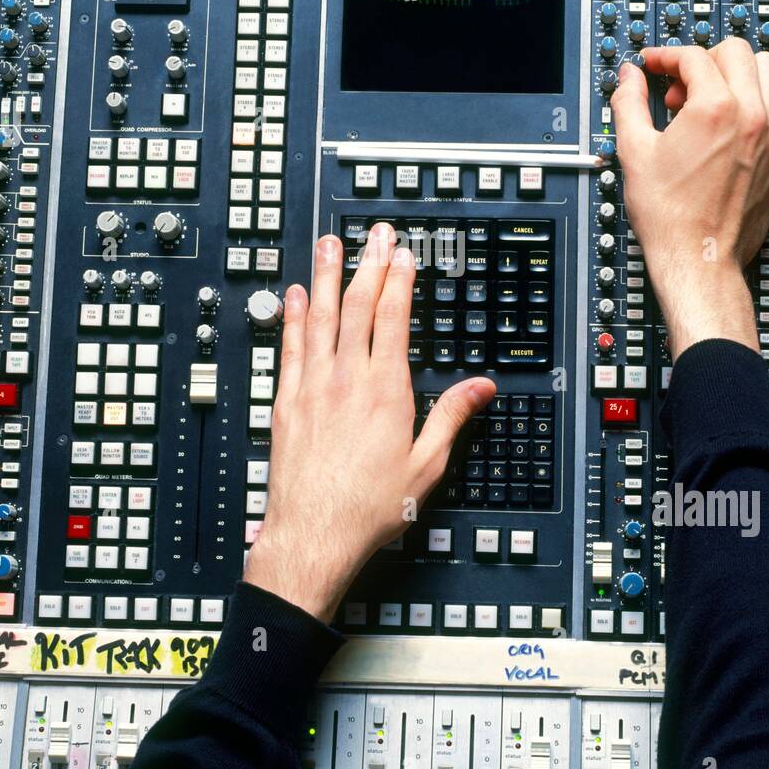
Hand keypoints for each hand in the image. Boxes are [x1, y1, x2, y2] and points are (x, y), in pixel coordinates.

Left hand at [243, 223, 495, 621]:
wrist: (315, 534)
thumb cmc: (369, 506)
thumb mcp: (426, 465)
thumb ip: (452, 417)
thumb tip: (482, 388)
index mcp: (385, 391)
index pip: (393, 318)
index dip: (399, 280)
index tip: (403, 254)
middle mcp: (346, 380)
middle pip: (358, 307)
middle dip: (368, 264)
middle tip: (374, 233)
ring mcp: (312, 387)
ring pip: (320, 317)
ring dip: (326, 276)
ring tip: (329, 243)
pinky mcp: (286, 402)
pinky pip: (290, 347)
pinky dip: (293, 317)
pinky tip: (295, 295)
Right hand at [609, 39, 768, 360]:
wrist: (700, 258)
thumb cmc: (670, 216)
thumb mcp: (635, 152)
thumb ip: (629, 104)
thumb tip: (630, 78)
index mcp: (716, 109)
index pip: (694, 57)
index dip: (665, 56)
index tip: (652, 66)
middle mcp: (753, 116)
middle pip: (737, 52)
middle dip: (702, 58)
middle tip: (678, 85)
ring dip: (738, 71)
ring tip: (710, 95)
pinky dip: (764, 97)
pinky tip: (738, 116)